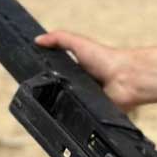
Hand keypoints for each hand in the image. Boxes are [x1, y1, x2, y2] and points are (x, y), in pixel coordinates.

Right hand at [34, 31, 156, 110]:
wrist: (126, 78)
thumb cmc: (107, 59)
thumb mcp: (79, 43)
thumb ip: (59, 39)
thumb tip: (37, 40)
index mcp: (78, 71)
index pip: (56, 76)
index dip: (45, 78)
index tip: (30, 79)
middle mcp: (82, 86)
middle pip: (59, 92)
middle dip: (50, 93)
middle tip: (38, 92)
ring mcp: (87, 100)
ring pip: (67, 106)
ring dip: (62, 104)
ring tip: (53, 102)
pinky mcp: (93, 113)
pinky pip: (79, 118)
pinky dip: (75, 116)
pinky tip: (70, 112)